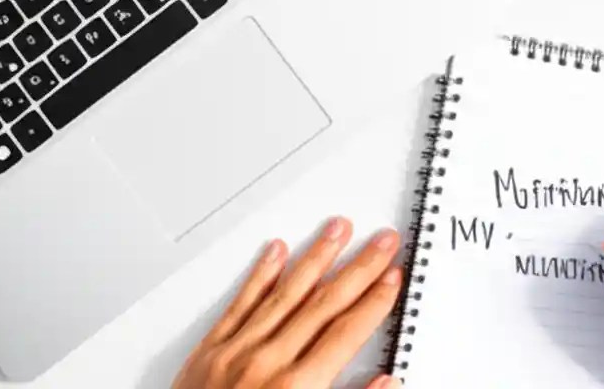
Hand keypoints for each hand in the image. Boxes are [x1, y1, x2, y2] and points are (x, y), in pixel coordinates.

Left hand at [175, 217, 403, 388]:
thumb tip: (386, 384)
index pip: (348, 332)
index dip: (376, 301)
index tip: (393, 277)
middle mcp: (268, 362)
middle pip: (325, 303)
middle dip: (359, 267)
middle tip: (382, 241)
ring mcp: (237, 351)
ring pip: (285, 292)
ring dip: (316, 256)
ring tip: (337, 229)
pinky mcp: (209, 350)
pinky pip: (240, 303)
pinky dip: (260, 275)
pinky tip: (276, 252)